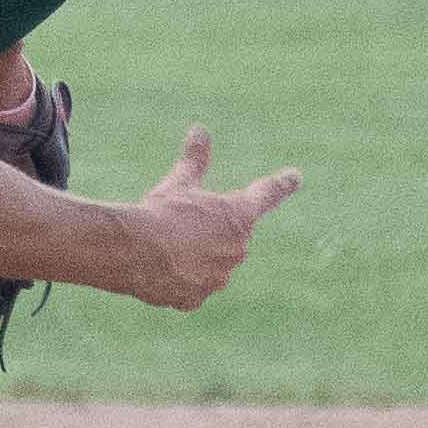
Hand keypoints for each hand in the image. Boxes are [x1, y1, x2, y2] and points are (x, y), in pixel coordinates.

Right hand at [122, 126, 300, 308]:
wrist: (133, 252)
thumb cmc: (160, 213)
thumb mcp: (178, 184)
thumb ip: (195, 159)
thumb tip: (199, 129)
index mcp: (238, 216)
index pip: (266, 194)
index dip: (281, 184)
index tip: (295, 176)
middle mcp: (237, 249)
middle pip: (230, 235)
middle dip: (210, 229)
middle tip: (180, 223)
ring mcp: (218, 278)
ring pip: (211, 263)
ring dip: (194, 254)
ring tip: (165, 247)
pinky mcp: (196, 299)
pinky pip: (191, 286)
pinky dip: (178, 278)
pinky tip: (158, 268)